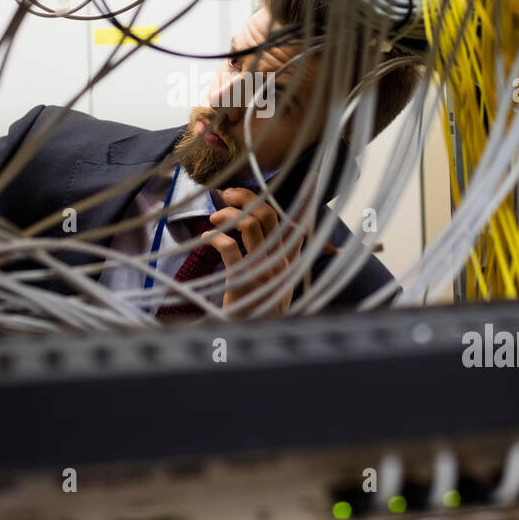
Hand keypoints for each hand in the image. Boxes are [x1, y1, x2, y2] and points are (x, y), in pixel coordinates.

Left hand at [205, 187, 305, 316]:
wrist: (251, 340)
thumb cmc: (260, 308)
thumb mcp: (277, 283)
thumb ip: (277, 257)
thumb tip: (261, 228)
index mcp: (290, 260)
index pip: (301, 224)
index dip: (306, 201)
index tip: (311, 179)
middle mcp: (280, 262)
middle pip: (267, 214)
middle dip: (246, 196)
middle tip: (228, 194)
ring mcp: (262, 270)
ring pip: (249, 224)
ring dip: (227, 214)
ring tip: (214, 217)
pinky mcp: (242, 280)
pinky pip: (229, 246)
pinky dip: (215, 236)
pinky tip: (207, 238)